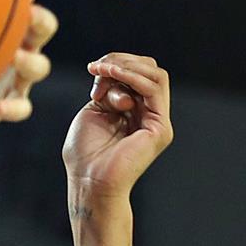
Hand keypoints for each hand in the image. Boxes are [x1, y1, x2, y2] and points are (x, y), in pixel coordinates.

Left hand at [0, 1, 57, 126]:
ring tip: (14, 57)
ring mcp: (16, 76)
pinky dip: (14, 108)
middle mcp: (18, 46)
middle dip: (40, 18)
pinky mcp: (11, 102)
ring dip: (30, 61)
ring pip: (39, 67)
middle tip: (29, 14)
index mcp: (6, 24)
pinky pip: (22, 107)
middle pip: (44, 27)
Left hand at [64, 52, 173, 198]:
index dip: (116, 64)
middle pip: (149, 70)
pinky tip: (113, 74)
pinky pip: (154, 89)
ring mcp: (158, 120)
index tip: (92, 69)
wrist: (89, 183)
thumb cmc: (85, 154)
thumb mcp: (94, 112)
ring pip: (155, 76)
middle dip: (122, 62)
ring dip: (126, 66)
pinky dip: (133, 76)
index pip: (137, 74)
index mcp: (135, 110)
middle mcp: (150, 114)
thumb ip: (107, 90)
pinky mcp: (160, 128)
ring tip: (103, 69)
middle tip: (97, 66)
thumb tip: (115, 71)